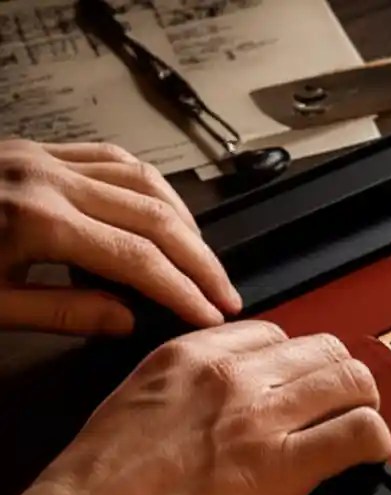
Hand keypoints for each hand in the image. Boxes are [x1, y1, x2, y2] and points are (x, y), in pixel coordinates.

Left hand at [0, 139, 239, 334]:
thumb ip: (60, 313)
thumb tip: (127, 320)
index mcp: (35, 222)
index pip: (137, 258)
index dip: (184, 290)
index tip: (211, 314)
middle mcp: (49, 181)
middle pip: (154, 216)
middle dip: (200, 260)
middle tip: (226, 293)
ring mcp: (45, 158)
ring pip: (143, 179)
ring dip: (184, 221)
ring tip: (202, 258)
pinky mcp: (37, 149)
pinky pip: (112, 157)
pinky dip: (149, 185)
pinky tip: (162, 209)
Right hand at [1, 321, 390, 494]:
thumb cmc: (96, 491)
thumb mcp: (138, 406)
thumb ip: (188, 392)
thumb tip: (226, 404)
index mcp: (189, 355)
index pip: (274, 332)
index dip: (296, 362)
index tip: (300, 384)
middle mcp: (230, 375)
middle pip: (323, 349)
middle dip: (339, 377)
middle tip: (343, 405)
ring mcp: (260, 417)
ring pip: (350, 380)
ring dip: (365, 403)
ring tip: (359, 426)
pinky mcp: (284, 465)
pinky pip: (360, 431)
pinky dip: (375, 440)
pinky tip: (369, 454)